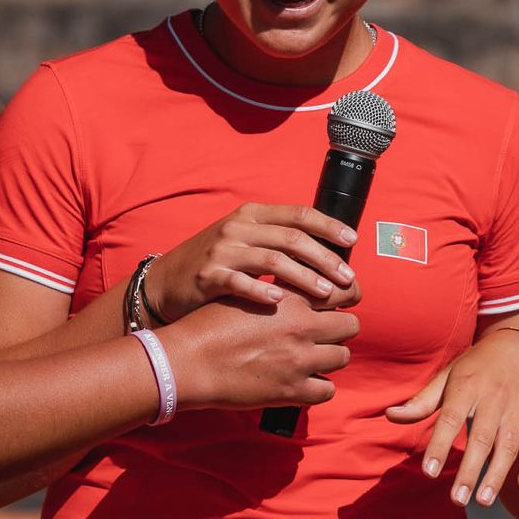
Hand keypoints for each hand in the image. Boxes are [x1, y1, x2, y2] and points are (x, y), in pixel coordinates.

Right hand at [146, 202, 360, 320]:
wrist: (166, 281)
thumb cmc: (215, 263)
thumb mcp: (245, 240)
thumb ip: (277, 240)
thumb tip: (326, 252)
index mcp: (252, 214)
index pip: (298, 213)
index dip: (328, 226)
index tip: (352, 241)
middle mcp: (238, 228)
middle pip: (291, 238)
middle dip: (324, 258)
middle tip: (346, 280)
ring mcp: (222, 250)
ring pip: (272, 260)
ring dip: (302, 277)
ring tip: (324, 295)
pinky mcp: (207, 275)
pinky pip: (239, 282)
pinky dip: (260, 292)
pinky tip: (278, 304)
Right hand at [161, 295, 358, 409]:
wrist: (189, 361)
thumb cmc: (209, 325)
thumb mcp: (245, 294)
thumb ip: (278, 291)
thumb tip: (298, 287)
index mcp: (290, 298)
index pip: (342, 290)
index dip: (349, 295)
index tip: (345, 300)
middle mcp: (301, 327)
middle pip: (351, 325)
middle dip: (340, 328)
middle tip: (326, 332)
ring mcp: (300, 360)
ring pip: (343, 357)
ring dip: (331, 356)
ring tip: (313, 357)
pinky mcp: (292, 391)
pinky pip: (327, 390)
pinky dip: (320, 386)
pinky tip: (305, 381)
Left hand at [385, 328, 518, 507]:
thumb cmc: (476, 366)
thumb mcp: (448, 376)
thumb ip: (422, 401)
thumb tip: (390, 416)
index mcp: (466, 387)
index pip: (450, 419)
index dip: (439, 446)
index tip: (429, 472)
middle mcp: (493, 398)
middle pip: (481, 438)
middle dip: (470, 471)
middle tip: (457, 500)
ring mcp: (518, 407)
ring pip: (509, 445)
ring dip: (497, 474)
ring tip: (483, 501)